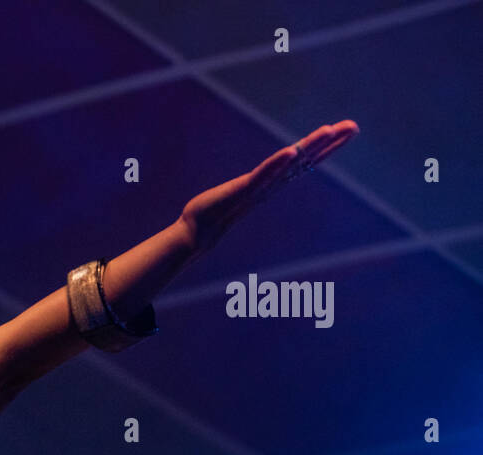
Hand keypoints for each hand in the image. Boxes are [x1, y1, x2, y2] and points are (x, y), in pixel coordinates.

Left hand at [177, 120, 358, 256]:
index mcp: (274, 181)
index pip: (307, 159)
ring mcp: (259, 188)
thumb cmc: (216, 212)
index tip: (350, 129)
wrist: (196, 231)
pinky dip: (277, 164)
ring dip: (309, 148)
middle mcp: (272, 185)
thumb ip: (256, 182)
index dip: (329, 145)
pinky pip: (263, 175)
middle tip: (353, 126)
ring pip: (289, 165)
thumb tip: (264, 176)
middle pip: (306, 160)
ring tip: (328, 130)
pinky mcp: (242, 191)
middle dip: (330, 143)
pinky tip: (291, 151)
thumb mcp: (241, 191)